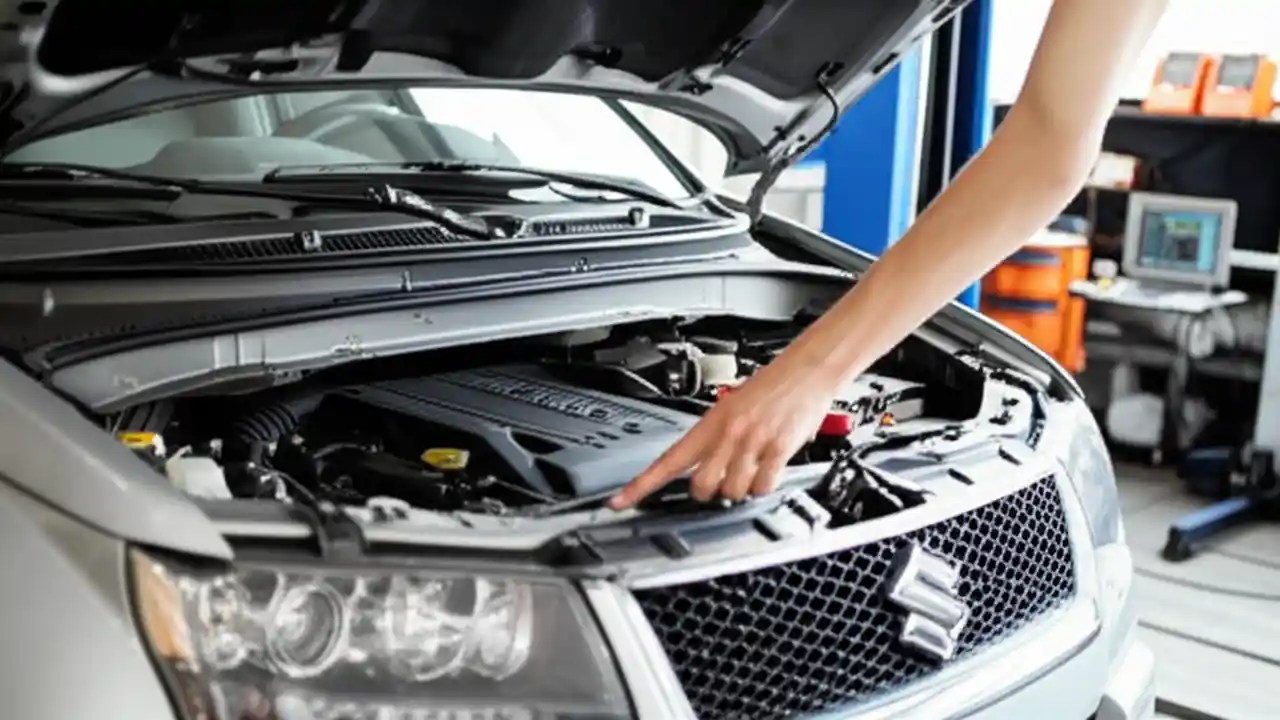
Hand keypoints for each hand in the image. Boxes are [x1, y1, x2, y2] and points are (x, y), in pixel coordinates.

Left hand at [609, 352, 842, 509]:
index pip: (667, 460)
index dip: (640, 485)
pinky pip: (763, 486)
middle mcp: (727, 433)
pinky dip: (765, 484)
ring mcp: (752, 443)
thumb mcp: (731, 406)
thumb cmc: (772, 387)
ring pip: (733, 490)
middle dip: (710, 489)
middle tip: (723, 476)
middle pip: (701, 486)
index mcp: (710, 422)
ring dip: (742, 486)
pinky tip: (770, 467)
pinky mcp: (778, 450)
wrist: (806, 370)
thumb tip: (702, 467)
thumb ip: (715, 438)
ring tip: (754, 465)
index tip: (619, 502)